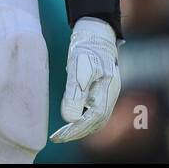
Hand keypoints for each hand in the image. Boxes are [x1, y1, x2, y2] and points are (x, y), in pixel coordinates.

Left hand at [50, 17, 120, 142]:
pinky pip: (95, 110)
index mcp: (107, 89)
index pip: (93, 118)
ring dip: (80, 127)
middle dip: (78, 132)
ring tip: (63, 133)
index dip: (77, 129)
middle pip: (97, 121)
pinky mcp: (103, 88)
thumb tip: (70, 118)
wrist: (96, 30)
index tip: (61, 135)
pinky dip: (84, 119)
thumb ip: (75, 92)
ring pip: (97, 118)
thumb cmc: (86, 46)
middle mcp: (110, 93)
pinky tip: (72, 119)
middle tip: (58, 137)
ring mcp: (108, 91)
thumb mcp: (78, 67)